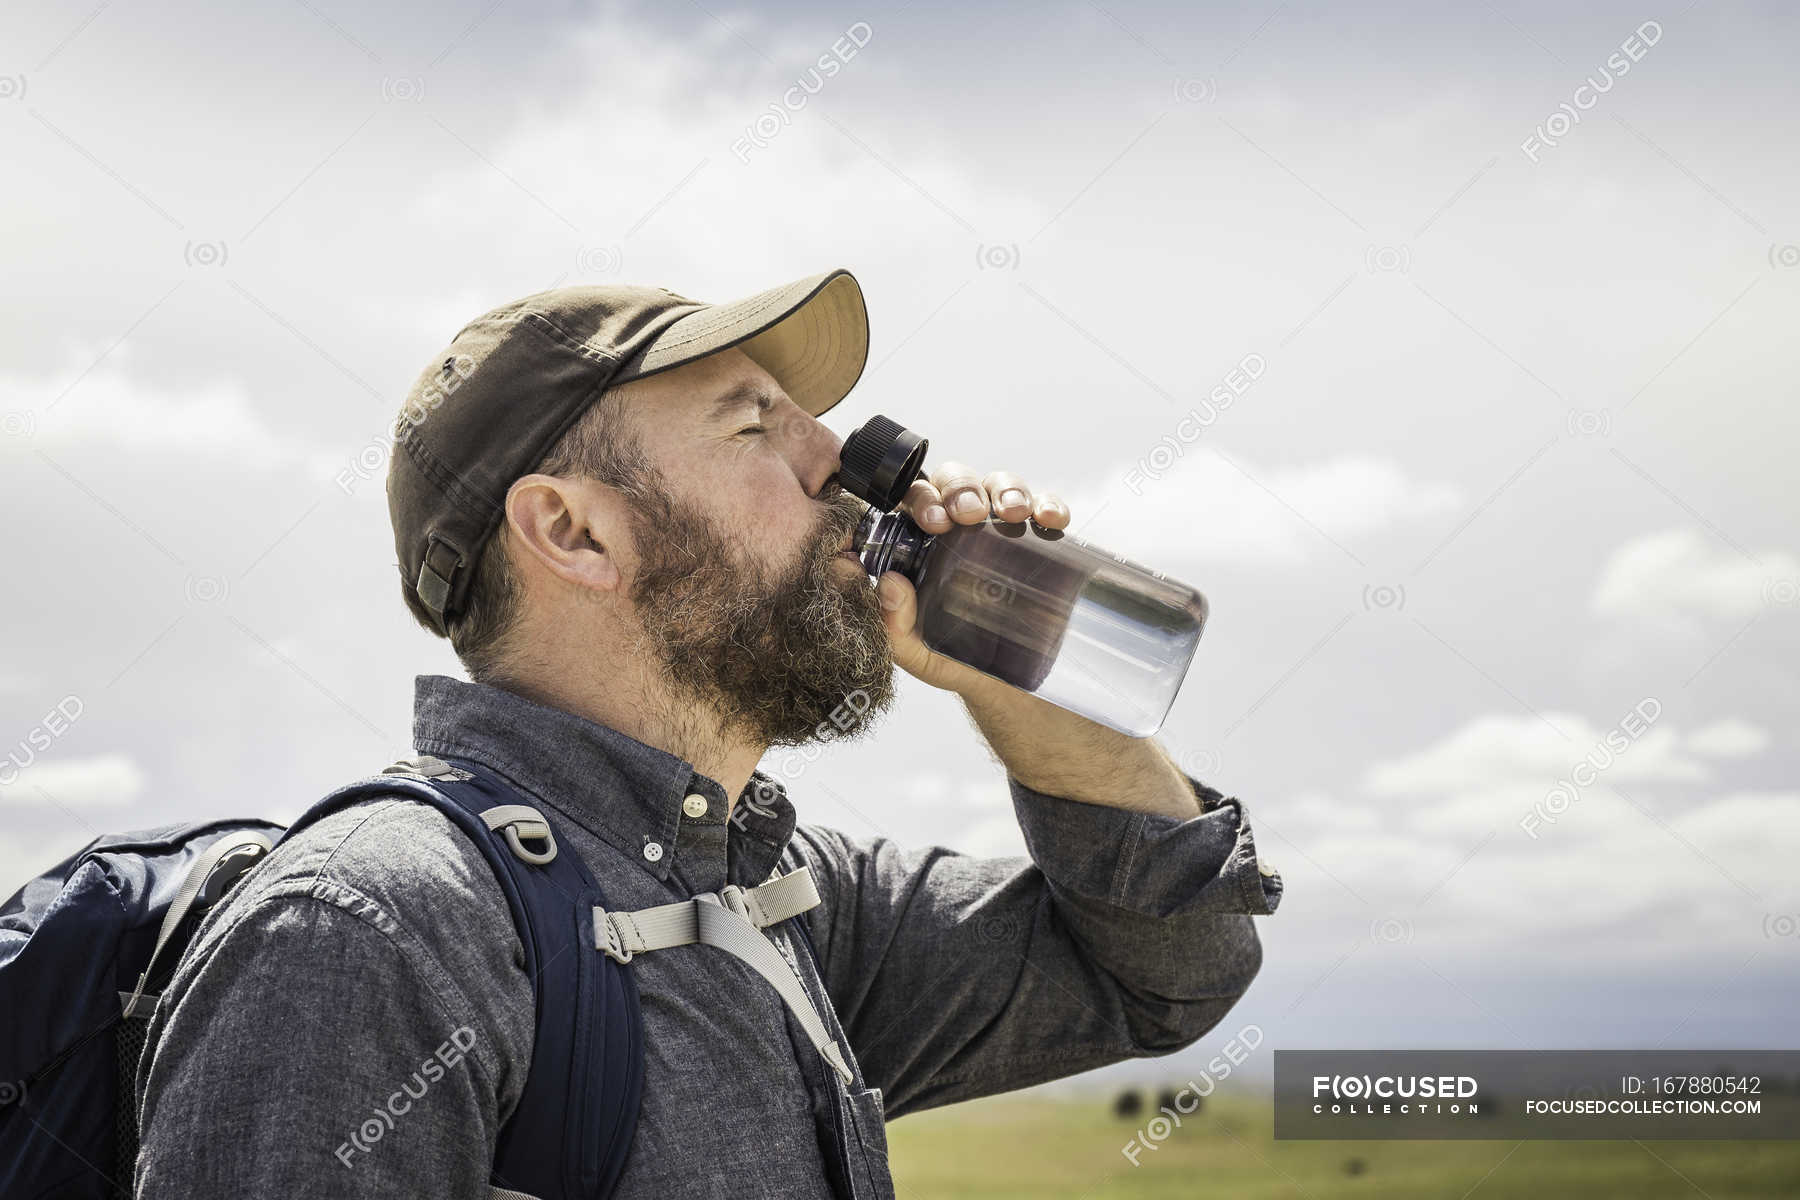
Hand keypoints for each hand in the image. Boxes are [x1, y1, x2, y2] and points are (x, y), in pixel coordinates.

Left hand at [877, 461, 1069, 693]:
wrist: (1007, 687)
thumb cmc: (953, 660)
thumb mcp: (916, 650)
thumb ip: (893, 624)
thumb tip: (888, 584)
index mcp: (923, 540)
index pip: (916, 499)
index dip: (923, 498)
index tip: (934, 521)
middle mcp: (961, 525)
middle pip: (958, 481)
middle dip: (963, 488)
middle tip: (969, 513)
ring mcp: (1002, 529)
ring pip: (1000, 484)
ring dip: (1007, 489)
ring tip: (1013, 513)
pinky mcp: (1042, 540)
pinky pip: (1045, 507)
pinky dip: (1049, 505)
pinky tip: (1049, 519)